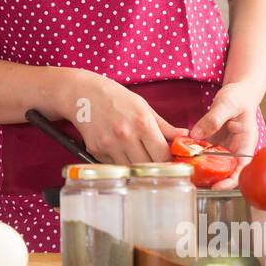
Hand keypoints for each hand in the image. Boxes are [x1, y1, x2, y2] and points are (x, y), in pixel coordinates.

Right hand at [63, 71, 187, 165]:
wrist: (82, 94)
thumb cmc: (115, 97)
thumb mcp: (143, 106)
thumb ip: (164, 126)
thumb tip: (184, 136)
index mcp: (142, 123)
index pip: (163, 155)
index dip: (170, 162)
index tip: (171, 162)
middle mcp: (126, 137)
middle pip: (148, 168)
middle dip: (155, 168)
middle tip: (157, 164)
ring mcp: (109, 146)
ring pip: (131, 171)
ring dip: (138, 168)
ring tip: (139, 158)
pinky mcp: (96, 151)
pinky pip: (114, 166)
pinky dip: (120, 163)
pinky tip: (120, 151)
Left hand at [189, 82, 260, 188]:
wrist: (238, 93)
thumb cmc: (239, 97)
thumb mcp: (227, 104)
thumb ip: (214, 118)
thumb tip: (196, 134)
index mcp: (245, 144)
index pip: (241, 170)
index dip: (230, 181)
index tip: (217, 187)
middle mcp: (235, 150)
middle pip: (225, 172)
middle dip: (210, 179)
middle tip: (192, 181)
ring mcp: (223, 149)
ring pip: (211, 165)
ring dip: (198, 169)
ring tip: (182, 171)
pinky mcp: (213, 144)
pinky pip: (202, 154)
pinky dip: (193, 156)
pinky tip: (179, 156)